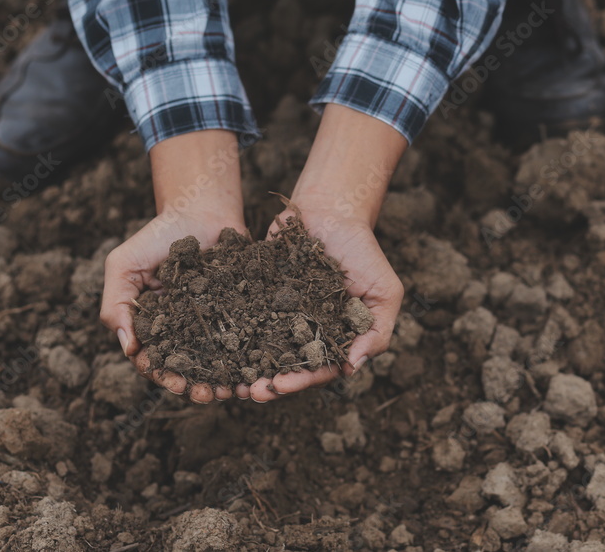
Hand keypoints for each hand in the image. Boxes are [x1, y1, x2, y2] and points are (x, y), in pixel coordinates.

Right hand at [99, 130, 245, 403]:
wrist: (200, 209)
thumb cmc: (157, 236)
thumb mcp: (123, 266)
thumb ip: (116, 303)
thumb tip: (127, 348)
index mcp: (158, 328)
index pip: (158, 362)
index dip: (164, 376)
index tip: (173, 383)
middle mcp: (189, 331)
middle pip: (193, 368)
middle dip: (197, 385)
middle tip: (206, 393)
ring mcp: (219, 323)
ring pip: (223, 360)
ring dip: (226, 379)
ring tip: (232, 390)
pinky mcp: (246, 310)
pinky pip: (251, 337)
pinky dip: (254, 355)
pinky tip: (259, 367)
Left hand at [240, 205, 403, 401]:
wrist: (332, 212)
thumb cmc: (364, 252)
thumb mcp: (386, 292)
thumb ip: (377, 331)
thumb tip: (352, 367)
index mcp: (334, 338)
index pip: (318, 369)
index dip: (301, 380)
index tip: (282, 385)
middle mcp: (305, 332)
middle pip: (286, 365)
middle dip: (270, 382)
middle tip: (253, 392)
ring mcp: (280, 315)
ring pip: (261, 349)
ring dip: (248, 368)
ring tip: (233, 381)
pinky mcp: (259, 296)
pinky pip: (243, 318)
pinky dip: (231, 334)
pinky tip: (218, 345)